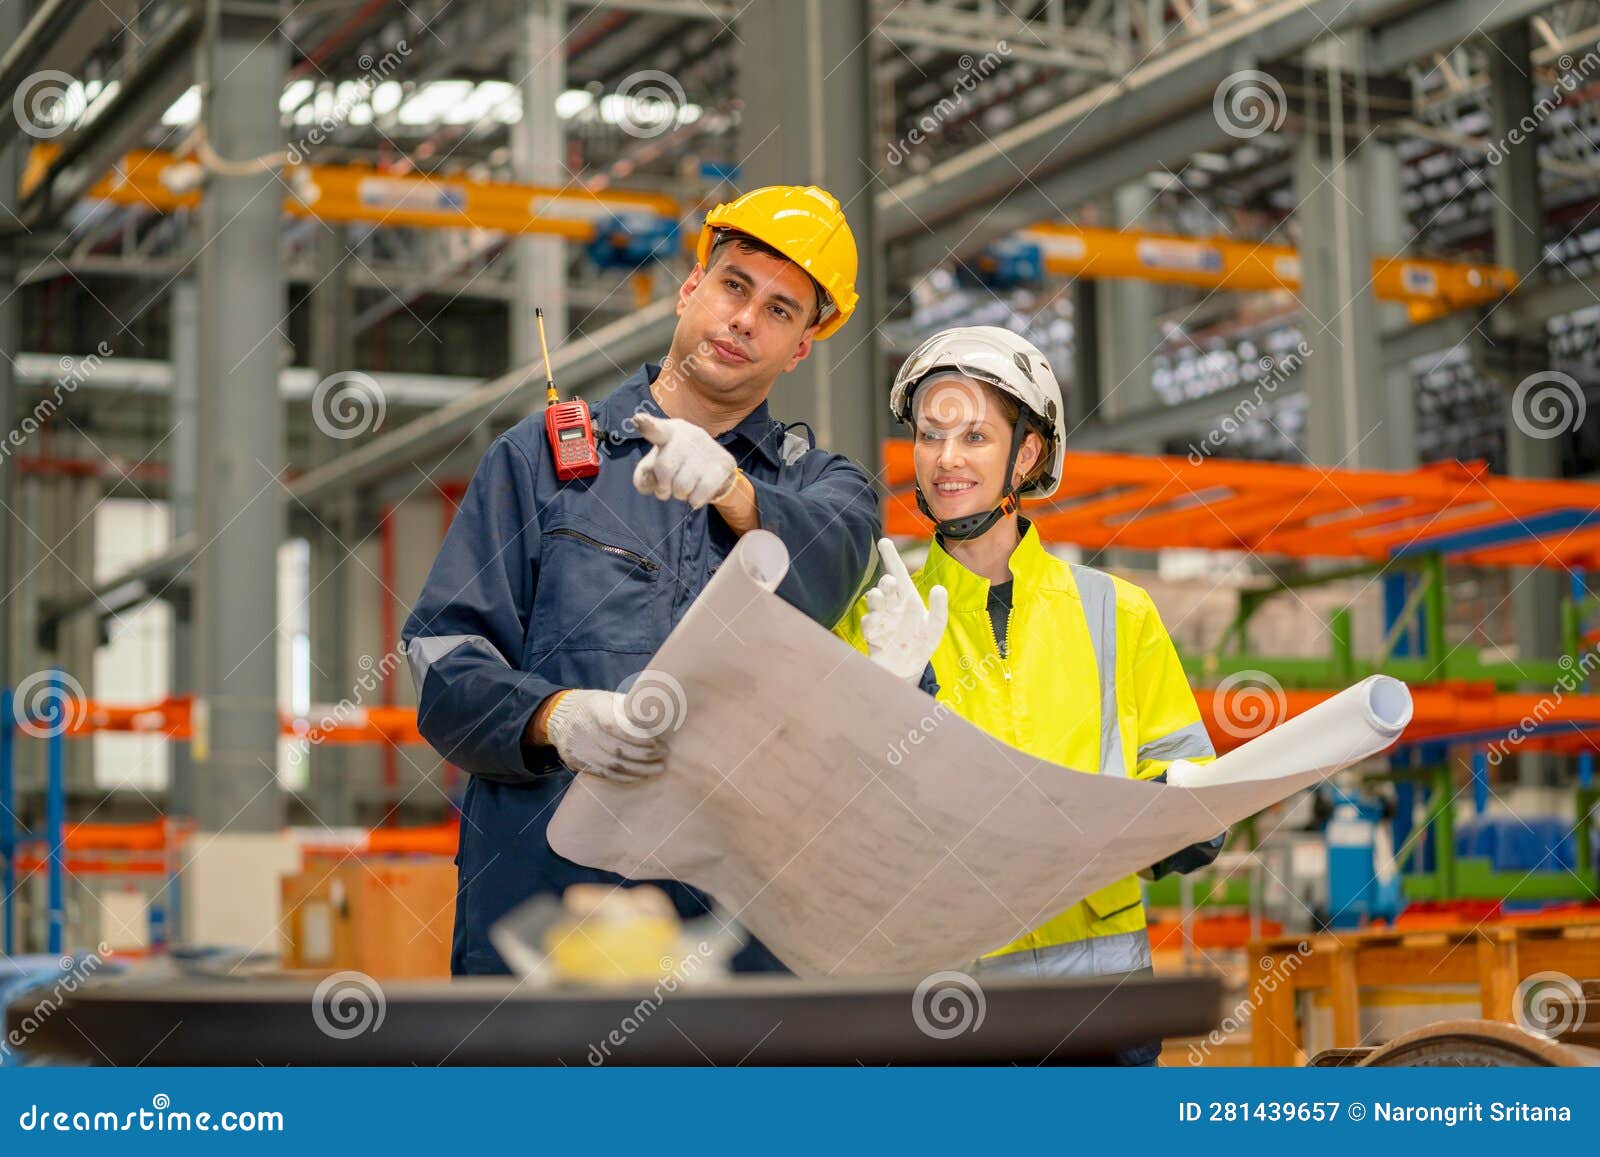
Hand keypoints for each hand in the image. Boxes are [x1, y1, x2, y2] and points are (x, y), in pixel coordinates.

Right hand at [544, 690, 665, 782]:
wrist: (559, 716)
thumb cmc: (594, 706)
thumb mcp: (609, 699)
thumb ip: (630, 708)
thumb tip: (658, 718)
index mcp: (593, 709)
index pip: (616, 727)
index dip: (637, 738)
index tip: (656, 742)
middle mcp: (583, 729)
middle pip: (616, 749)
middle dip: (644, 755)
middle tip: (664, 755)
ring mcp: (578, 747)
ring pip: (611, 765)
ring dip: (638, 769)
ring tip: (657, 768)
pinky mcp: (576, 761)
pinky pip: (603, 773)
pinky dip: (624, 776)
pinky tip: (639, 775)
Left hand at [631, 412, 737, 508]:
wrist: (715, 467)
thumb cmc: (677, 466)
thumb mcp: (655, 469)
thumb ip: (643, 477)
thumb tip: (651, 480)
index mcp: (668, 432)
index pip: (655, 429)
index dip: (647, 425)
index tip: (638, 419)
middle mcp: (689, 435)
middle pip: (665, 469)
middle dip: (664, 486)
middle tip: (669, 486)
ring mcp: (707, 448)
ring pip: (682, 486)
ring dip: (680, 494)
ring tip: (686, 486)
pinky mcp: (723, 464)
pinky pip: (700, 494)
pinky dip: (695, 500)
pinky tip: (698, 492)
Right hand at [860, 538, 947, 681]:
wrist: (907, 669)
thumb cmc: (922, 643)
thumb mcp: (936, 626)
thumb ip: (940, 608)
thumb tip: (938, 588)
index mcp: (907, 598)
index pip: (899, 574)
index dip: (892, 557)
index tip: (883, 540)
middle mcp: (892, 605)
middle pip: (886, 586)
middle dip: (886, 582)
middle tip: (890, 582)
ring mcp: (881, 618)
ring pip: (874, 601)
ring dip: (875, 597)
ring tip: (878, 598)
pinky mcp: (873, 634)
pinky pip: (869, 623)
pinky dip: (871, 622)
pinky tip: (876, 624)